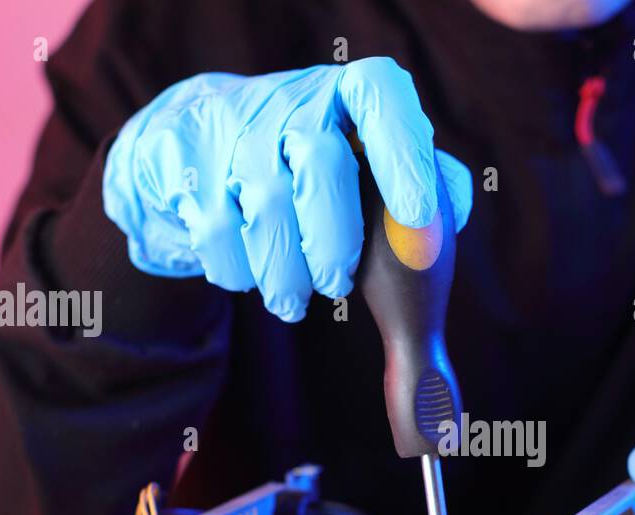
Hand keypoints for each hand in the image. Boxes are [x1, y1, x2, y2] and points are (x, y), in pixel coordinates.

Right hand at [103, 58, 472, 321]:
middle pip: (320, 162)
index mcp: (346, 93)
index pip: (381, 95)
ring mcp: (230, 128)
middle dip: (334, 240)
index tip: (417, 215)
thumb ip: (419, 179)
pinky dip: (238, 271)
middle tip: (338, 288)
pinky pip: (216, 232)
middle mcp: (290, 100)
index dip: (403, 154)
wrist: (193, 141)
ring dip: (284, 273)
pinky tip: (251, 276)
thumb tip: (452, 209)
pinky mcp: (182, 163)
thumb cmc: (306, 162)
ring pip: (266, 207)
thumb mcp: (361, 155)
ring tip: (294, 301)